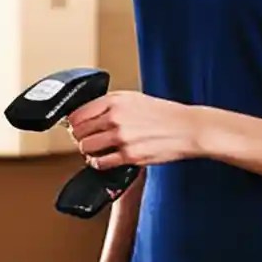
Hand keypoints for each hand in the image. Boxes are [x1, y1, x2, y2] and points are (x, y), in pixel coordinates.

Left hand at [65, 91, 203, 169]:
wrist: (188, 128)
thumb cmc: (164, 114)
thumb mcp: (133, 98)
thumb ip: (110, 104)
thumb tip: (87, 114)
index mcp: (115, 101)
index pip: (78, 113)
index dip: (73, 122)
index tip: (75, 126)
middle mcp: (115, 118)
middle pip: (79, 131)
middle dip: (79, 137)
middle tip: (85, 139)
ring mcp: (122, 137)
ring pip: (86, 147)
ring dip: (87, 151)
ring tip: (94, 150)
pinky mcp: (129, 156)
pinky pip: (100, 163)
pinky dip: (96, 163)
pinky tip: (102, 160)